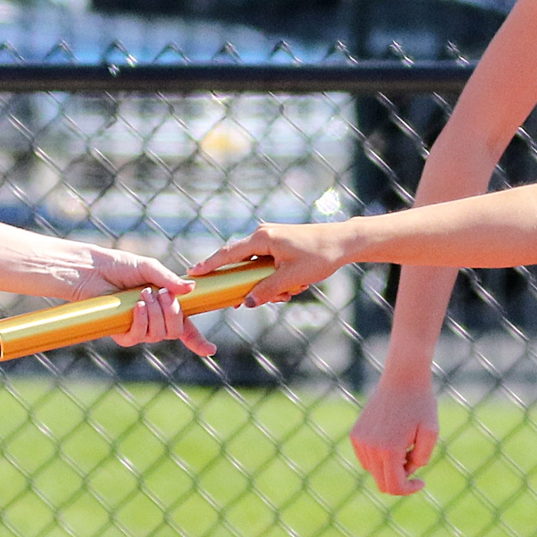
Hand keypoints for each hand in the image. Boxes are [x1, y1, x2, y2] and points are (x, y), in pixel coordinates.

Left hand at [75, 247, 215, 355]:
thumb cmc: (119, 266)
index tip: (211, 350)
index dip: (199, 342)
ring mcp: (138, 328)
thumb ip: (170, 279)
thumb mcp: (149, 268)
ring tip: (144, 294)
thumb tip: (192, 289)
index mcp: (165, 307)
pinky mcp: (120, 332)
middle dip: (174, 313)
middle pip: (175, 331)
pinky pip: (138, 337)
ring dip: (155, 313)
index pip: (185, 328)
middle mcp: (154, 321)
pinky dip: (141, 321)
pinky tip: (138, 307)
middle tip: (164, 294)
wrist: (91, 269)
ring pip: (158, 334)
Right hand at [190, 222, 350, 306]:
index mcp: (262, 238)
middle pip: (241, 262)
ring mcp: (272, 237)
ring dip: (268, 283)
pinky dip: (275, 277)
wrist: (344, 242)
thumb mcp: (292, 278)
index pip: (228, 253)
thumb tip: (245, 302)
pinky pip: (268, 263)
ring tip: (289, 292)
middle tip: (245, 300)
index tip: (192, 273)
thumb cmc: (320, 256)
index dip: (209, 265)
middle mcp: (263, 234)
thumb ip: (266, 290)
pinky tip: (293, 287)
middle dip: (246, 284)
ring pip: (257, 266)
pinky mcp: (280, 243)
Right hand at [351, 374, 441, 495]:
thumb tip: (406, 472)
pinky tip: (392, 438)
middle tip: (414, 457)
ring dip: (390, 466)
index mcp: (389, 450)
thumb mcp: (431, 432)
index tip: (421, 482)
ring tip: (405, 443)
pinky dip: (380, 457)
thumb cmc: (421, 405)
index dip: (409, 489)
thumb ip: (421, 458)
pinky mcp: (355, 434)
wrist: (402, 379)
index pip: (394, 486)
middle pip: (382, 482)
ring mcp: (359, 441)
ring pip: (374, 471)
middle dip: (400, 477)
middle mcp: (370, 448)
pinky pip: (367, 458)